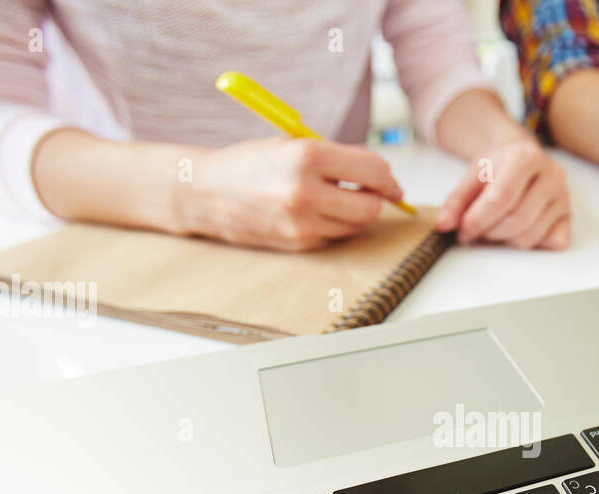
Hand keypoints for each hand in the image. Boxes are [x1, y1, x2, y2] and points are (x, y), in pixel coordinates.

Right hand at [177, 138, 405, 251]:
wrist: (206, 192)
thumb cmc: (251, 163)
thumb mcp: (293, 143)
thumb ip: (337, 157)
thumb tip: (379, 174)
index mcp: (306, 156)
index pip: (372, 171)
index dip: (389, 179)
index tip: (392, 184)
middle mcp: (305, 192)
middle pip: (370, 207)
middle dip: (376, 200)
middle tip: (370, 192)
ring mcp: (301, 223)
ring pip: (355, 226)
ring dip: (356, 214)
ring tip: (336, 198)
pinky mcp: (298, 244)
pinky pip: (335, 237)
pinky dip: (334, 226)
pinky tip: (316, 212)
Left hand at [435, 138, 569, 249]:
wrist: (520, 158)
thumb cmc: (496, 168)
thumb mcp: (472, 176)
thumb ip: (456, 200)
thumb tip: (443, 225)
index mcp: (525, 157)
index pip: (501, 198)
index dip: (478, 220)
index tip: (462, 231)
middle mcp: (552, 175)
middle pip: (516, 220)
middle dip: (489, 232)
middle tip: (476, 230)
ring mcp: (564, 197)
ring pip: (530, 236)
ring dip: (504, 240)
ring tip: (494, 227)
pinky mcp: (569, 216)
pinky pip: (550, 244)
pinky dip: (529, 244)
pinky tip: (517, 230)